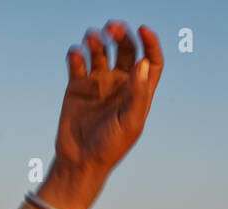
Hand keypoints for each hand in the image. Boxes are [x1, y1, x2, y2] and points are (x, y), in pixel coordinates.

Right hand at [41, 22, 163, 208]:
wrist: (81, 161)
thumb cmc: (111, 146)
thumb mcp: (130, 121)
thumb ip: (138, 92)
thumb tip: (143, 61)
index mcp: (139, 92)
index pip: (151, 61)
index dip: (151, 43)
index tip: (143, 30)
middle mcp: (120, 83)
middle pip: (125, 49)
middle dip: (120, 34)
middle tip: (111, 28)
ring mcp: (98, 82)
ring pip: (100, 50)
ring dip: (97, 39)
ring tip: (92, 39)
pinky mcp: (77, 85)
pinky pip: (77, 61)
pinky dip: (76, 53)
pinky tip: (76, 57)